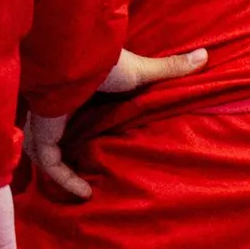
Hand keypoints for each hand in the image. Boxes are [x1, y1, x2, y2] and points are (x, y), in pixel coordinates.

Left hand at [22, 47, 207, 198]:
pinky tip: (84, 193)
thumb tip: (206, 56)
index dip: (77, 122)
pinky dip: (64, 179)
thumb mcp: (142, 72)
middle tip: (83, 168)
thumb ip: (170, 69)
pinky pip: (50, 162)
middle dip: (60, 146)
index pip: (71, 111)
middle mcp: (58, 107)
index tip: (95, 139)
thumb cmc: (108, 62)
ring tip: (80, 186)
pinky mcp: (44, 133)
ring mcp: (46, 121)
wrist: (81, 60)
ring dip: (59, 168)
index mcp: (77, 91)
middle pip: (52, 132)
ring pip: (44, 148)